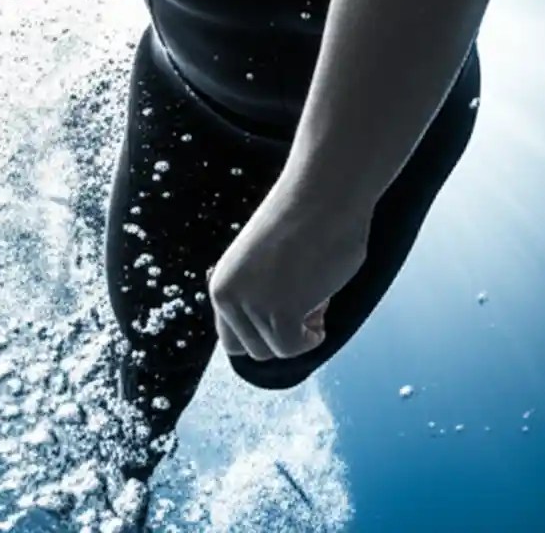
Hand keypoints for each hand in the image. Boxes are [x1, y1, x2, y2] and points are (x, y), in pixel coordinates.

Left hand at [208, 176, 370, 360]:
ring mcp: (251, 305)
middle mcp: (228, 297)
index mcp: (221, 283)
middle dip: (284, 333)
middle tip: (307, 299)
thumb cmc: (306, 219)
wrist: (324, 193)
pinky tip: (322, 304)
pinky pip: (294, 347)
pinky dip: (312, 337)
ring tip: (315, 292)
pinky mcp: (279, 312)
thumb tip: (272, 326)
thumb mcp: (266, 265)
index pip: (232, 338)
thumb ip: (260, 295)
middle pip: (254, 350)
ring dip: (301, 330)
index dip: (263, 333)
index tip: (287, 316)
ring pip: (276, 350)